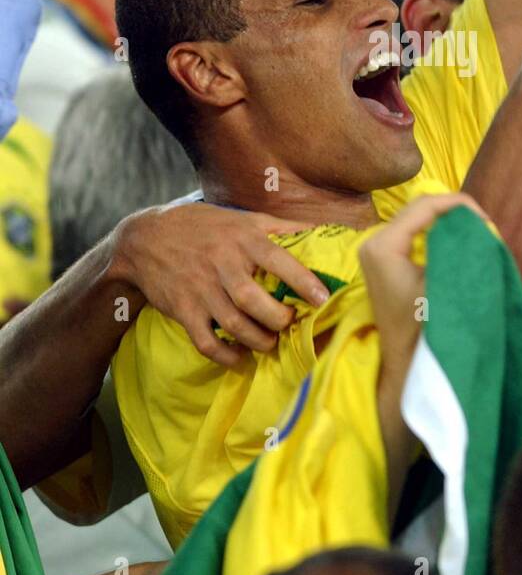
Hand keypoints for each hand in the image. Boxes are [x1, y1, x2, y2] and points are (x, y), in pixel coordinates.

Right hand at [113, 203, 330, 367]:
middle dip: (279, 319)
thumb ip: (279, 226)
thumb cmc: (202, 226)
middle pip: (254, 300)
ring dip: (259, 340)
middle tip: (290, 323)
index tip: (323, 299)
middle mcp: (221, 264)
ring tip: (271, 342)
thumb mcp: (240, 218)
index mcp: (241, 239)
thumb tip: (318, 229)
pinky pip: (206, 342)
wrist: (145, 238)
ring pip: (234, 325)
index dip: (303, 281)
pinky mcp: (183, 311)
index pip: (277, 260)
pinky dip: (227, 356)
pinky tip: (240, 356)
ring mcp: (200, 290)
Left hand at [359, 192, 483, 370]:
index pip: (425, 206)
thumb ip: (460, 248)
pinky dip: (436, 231)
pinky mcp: (382, 259)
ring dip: (446, 220)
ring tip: (475, 232)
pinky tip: (457, 241)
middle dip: (454, 212)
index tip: (487, 220)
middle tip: (485, 226)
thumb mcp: (446, 284)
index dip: (459, 206)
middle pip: (419, 208)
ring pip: (417, 218)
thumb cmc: (424, 329)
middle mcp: (373, 241)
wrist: (404, 363)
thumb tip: (480, 224)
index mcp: (383, 245)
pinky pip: (413, 232)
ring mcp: (375, 250)